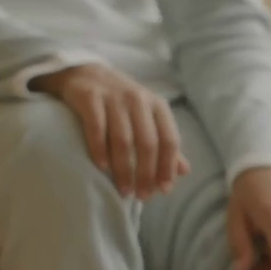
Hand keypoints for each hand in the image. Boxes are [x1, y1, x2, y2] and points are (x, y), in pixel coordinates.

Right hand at [30, 63, 189, 197]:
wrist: (85, 73)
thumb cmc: (122, 103)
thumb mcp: (148, 118)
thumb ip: (165, 144)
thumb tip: (185, 171)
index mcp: (158, 106)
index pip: (169, 140)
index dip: (168, 167)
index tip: (163, 190)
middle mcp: (138, 100)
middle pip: (148, 143)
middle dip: (146, 174)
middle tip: (142, 196)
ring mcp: (114, 97)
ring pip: (123, 139)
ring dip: (124, 169)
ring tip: (123, 189)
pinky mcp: (89, 97)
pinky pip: (96, 127)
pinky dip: (100, 149)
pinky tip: (102, 167)